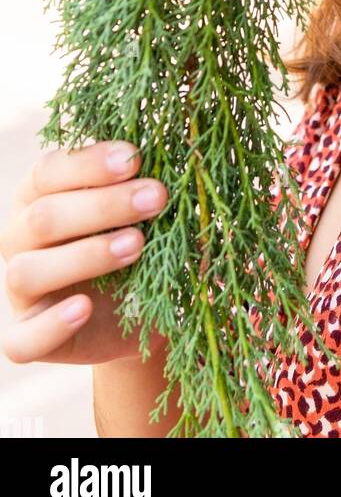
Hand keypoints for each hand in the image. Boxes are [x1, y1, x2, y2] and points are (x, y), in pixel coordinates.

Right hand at [0, 140, 168, 365]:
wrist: (138, 311)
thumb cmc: (132, 242)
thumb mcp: (135, 211)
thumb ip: (136, 185)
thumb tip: (166, 156)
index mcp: (37, 196)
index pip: (48, 171)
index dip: (89, 164)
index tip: (135, 158)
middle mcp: (19, 239)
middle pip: (43, 218)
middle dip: (104, 206)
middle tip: (156, 198)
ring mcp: (18, 291)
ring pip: (27, 272)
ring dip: (85, 256)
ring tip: (136, 245)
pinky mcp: (26, 337)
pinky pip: (22, 339)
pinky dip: (52, 324)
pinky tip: (84, 307)